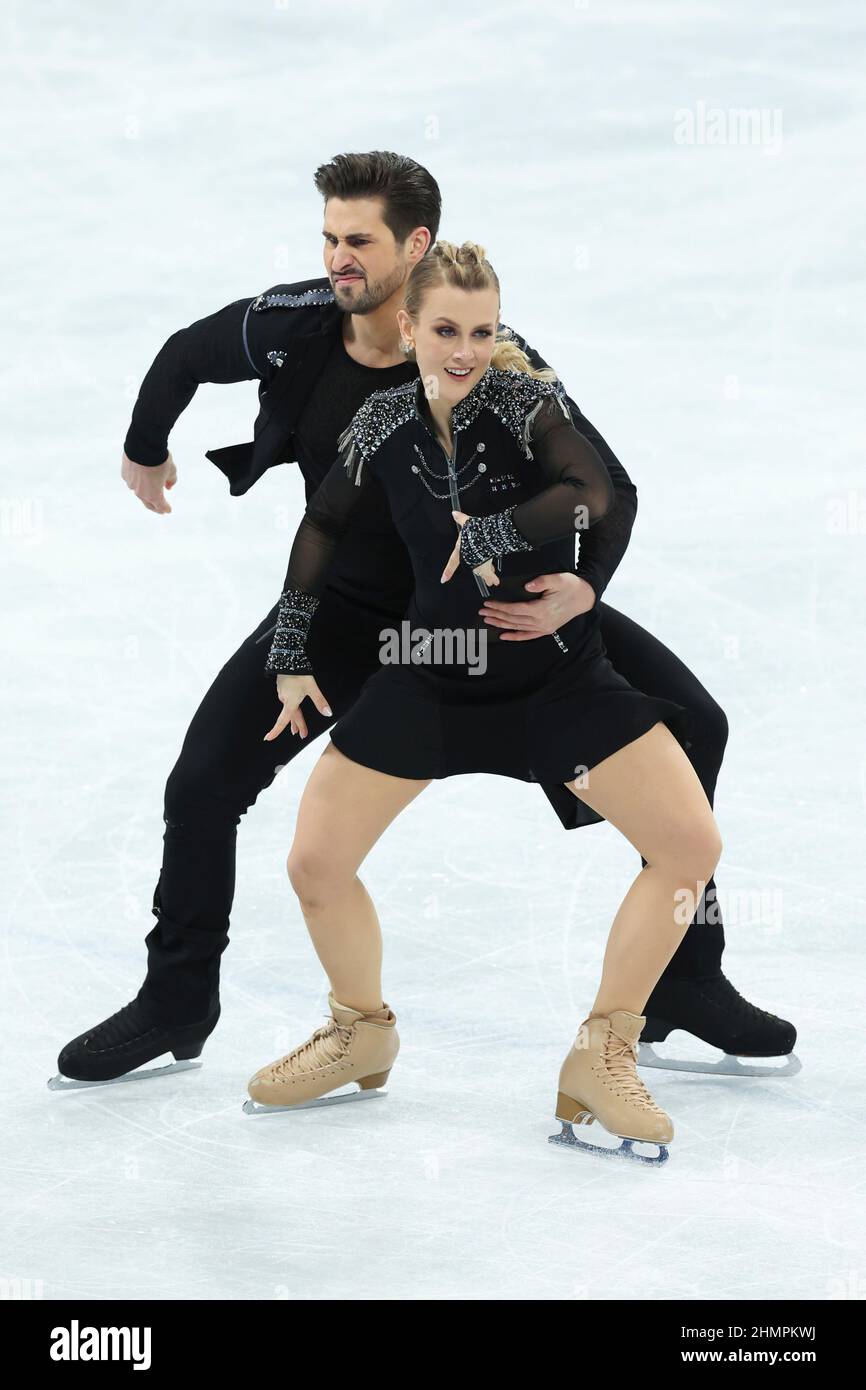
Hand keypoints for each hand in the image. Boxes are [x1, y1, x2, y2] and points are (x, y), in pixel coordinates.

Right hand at [121, 450, 176, 513]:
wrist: (143, 445)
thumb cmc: (160, 459)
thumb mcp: (171, 471)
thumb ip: (171, 481)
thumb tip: (168, 487)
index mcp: (154, 495)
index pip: (160, 506)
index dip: (165, 508)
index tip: (168, 510)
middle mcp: (141, 492)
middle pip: (147, 503)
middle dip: (154, 507)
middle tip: (159, 509)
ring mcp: (131, 484)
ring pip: (139, 491)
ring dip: (145, 492)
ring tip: (150, 490)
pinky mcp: (125, 474)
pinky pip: (132, 481)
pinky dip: (138, 481)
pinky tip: (141, 478)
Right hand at [263, 673, 332, 740]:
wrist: (288, 658)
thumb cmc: (300, 674)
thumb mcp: (312, 688)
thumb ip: (320, 701)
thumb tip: (328, 713)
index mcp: (290, 702)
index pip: (282, 721)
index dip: (275, 731)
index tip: (268, 739)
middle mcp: (284, 699)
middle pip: (291, 716)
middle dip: (297, 725)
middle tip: (302, 735)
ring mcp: (282, 693)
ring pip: (289, 708)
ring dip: (295, 717)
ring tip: (297, 726)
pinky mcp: (283, 687)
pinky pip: (288, 700)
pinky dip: (292, 707)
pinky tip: (293, 706)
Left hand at [440, 510, 498, 586]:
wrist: (485, 537)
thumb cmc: (475, 532)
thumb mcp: (467, 523)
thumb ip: (461, 519)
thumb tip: (454, 513)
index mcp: (460, 550)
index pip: (452, 562)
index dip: (448, 571)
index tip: (443, 580)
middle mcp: (468, 559)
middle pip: (473, 568)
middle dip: (480, 572)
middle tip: (484, 579)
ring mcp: (476, 563)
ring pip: (481, 572)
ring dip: (487, 576)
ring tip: (492, 582)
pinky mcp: (486, 565)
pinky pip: (489, 574)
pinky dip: (493, 578)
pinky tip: (496, 582)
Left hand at [479, 572, 596, 640]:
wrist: (585, 597)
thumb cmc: (571, 586)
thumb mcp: (557, 579)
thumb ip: (542, 582)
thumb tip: (527, 586)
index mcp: (541, 610)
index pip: (515, 609)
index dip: (500, 607)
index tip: (488, 604)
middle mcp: (541, 622)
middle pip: (513, 619)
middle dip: (496, 615)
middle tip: (482, 612)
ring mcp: (544, 628)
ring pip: (517, 627)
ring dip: (501, 624)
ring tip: (488, 621)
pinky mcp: (546, 629)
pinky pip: (528, 636)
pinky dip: (515, 636)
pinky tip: (504, 636)